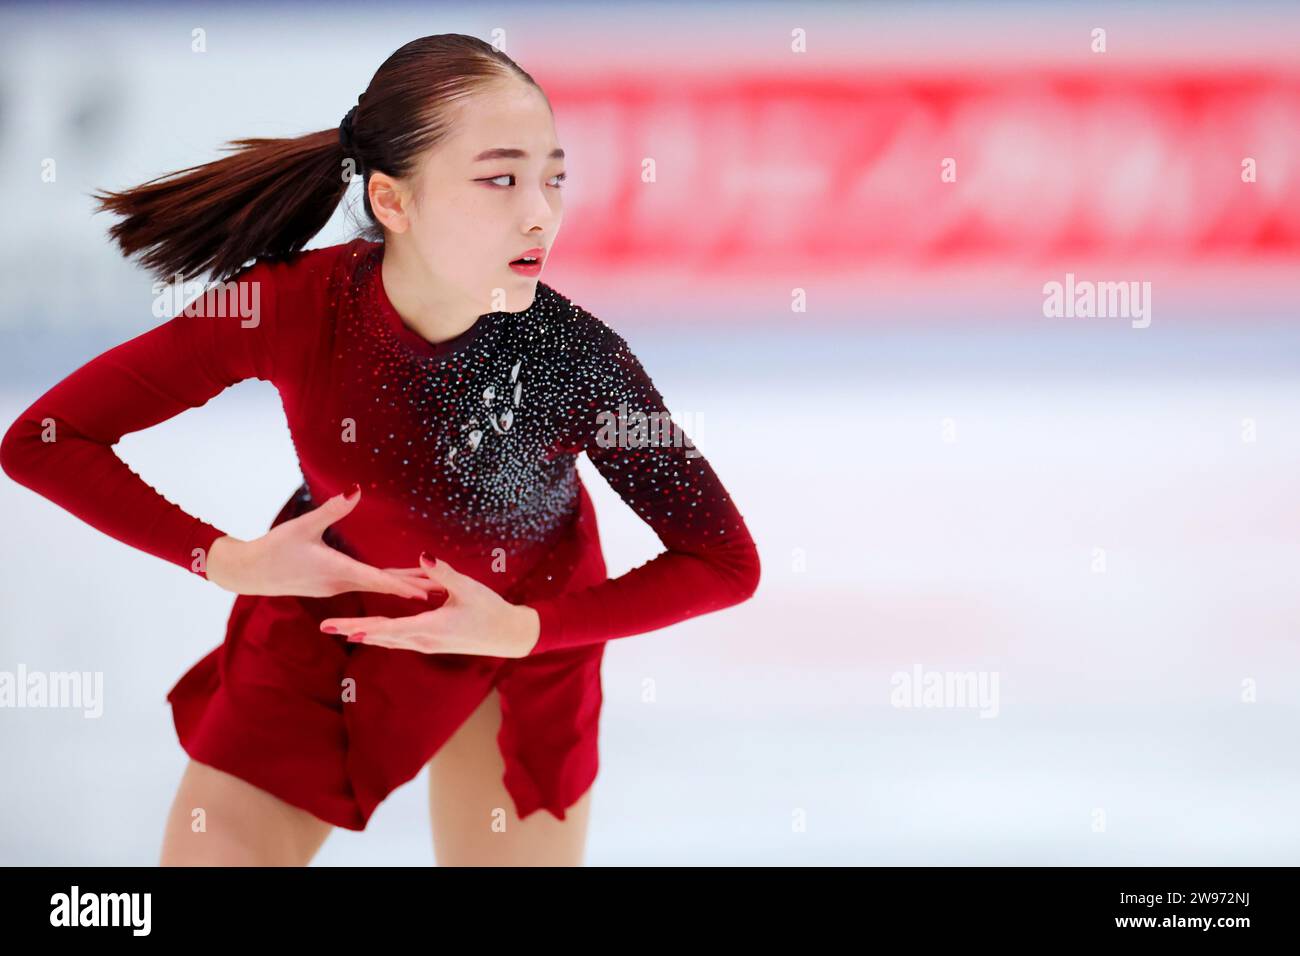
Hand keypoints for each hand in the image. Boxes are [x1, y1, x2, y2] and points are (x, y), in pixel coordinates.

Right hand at [205, 486, 438, 601]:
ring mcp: (335, 588)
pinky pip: (363, 586)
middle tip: (442, 590)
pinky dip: (383, 585)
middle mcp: (340, 583)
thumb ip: (332, 509)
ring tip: (428, 587)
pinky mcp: (330, 586)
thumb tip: (356, 489)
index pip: (377, 580)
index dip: (403, 586)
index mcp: (337, 570)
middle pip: (383, 586)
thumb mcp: (303, 525)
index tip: (426, 592)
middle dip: (412, 587)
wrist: (249, 572)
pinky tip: (396, 584)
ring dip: (400, 586)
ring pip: (374, 586)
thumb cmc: (274, 547)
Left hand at [318, 553, 541, 657]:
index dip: (364, 627)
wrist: (508, 635)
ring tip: (341, 630)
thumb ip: (443, 573)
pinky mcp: (432, 642)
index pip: (389, 628)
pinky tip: (371, 633)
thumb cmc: (491, 609)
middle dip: (353, 631)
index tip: (342, 628)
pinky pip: (400, 639)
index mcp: (430, 627)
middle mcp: (424, 640)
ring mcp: (427, 644)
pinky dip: (381, 635)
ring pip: (389, 640)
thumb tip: (423, 557)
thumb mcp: (468, 588)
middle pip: (381, 636)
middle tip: (326, 627)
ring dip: (364, 634)